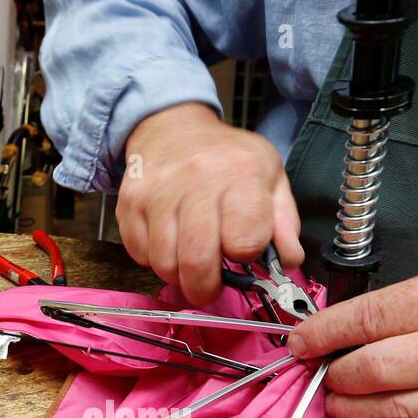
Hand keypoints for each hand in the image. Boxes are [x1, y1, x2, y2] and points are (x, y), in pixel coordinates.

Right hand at [118, 103, 303, 304]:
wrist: (171, 128)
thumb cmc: (226, 159)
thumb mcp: (270, 177)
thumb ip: (284, 223)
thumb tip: (288, 261)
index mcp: (241, 174)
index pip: (244, 241)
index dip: (246, 256)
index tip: (244, 251)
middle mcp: (196, 180)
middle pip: (197, 261)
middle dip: (206, 288)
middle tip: (211, 286)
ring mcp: (157, 191)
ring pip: (164, 264)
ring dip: (179, 274)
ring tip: (190, 258)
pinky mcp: (130, 202)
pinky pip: (140, 254)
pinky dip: (155, 259)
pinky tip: (169, 242)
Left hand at [287, 242, 417, 417]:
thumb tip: (380, 314)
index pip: (372, 318)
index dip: (325, 334)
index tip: (301, 341)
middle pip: (375, 370)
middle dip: (334, 375)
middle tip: (319, 372)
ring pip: (395, 412)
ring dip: (354, 410)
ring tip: (337, 402)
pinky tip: (382, 416)